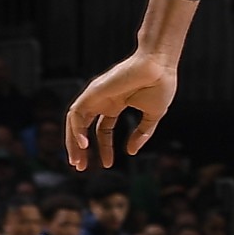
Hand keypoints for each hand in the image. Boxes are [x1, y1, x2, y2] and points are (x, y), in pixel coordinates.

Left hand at [68, 47, 181, 168]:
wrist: (159, 66)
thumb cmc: (160, 84)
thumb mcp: (153, 115)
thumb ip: (142, 133)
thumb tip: (131, 152)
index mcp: (117, 104)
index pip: (103, 130)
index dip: (104, 148)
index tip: (107, 165)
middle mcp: (103, 100)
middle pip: (84, 128)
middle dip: (81, 149)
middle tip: (80, 168)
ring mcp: (96, 96)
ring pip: (75, 122)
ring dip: (73, 143)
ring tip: (78, 162)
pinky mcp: (91, 92)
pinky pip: (76, 114)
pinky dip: (76, 130)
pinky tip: (84, 144)